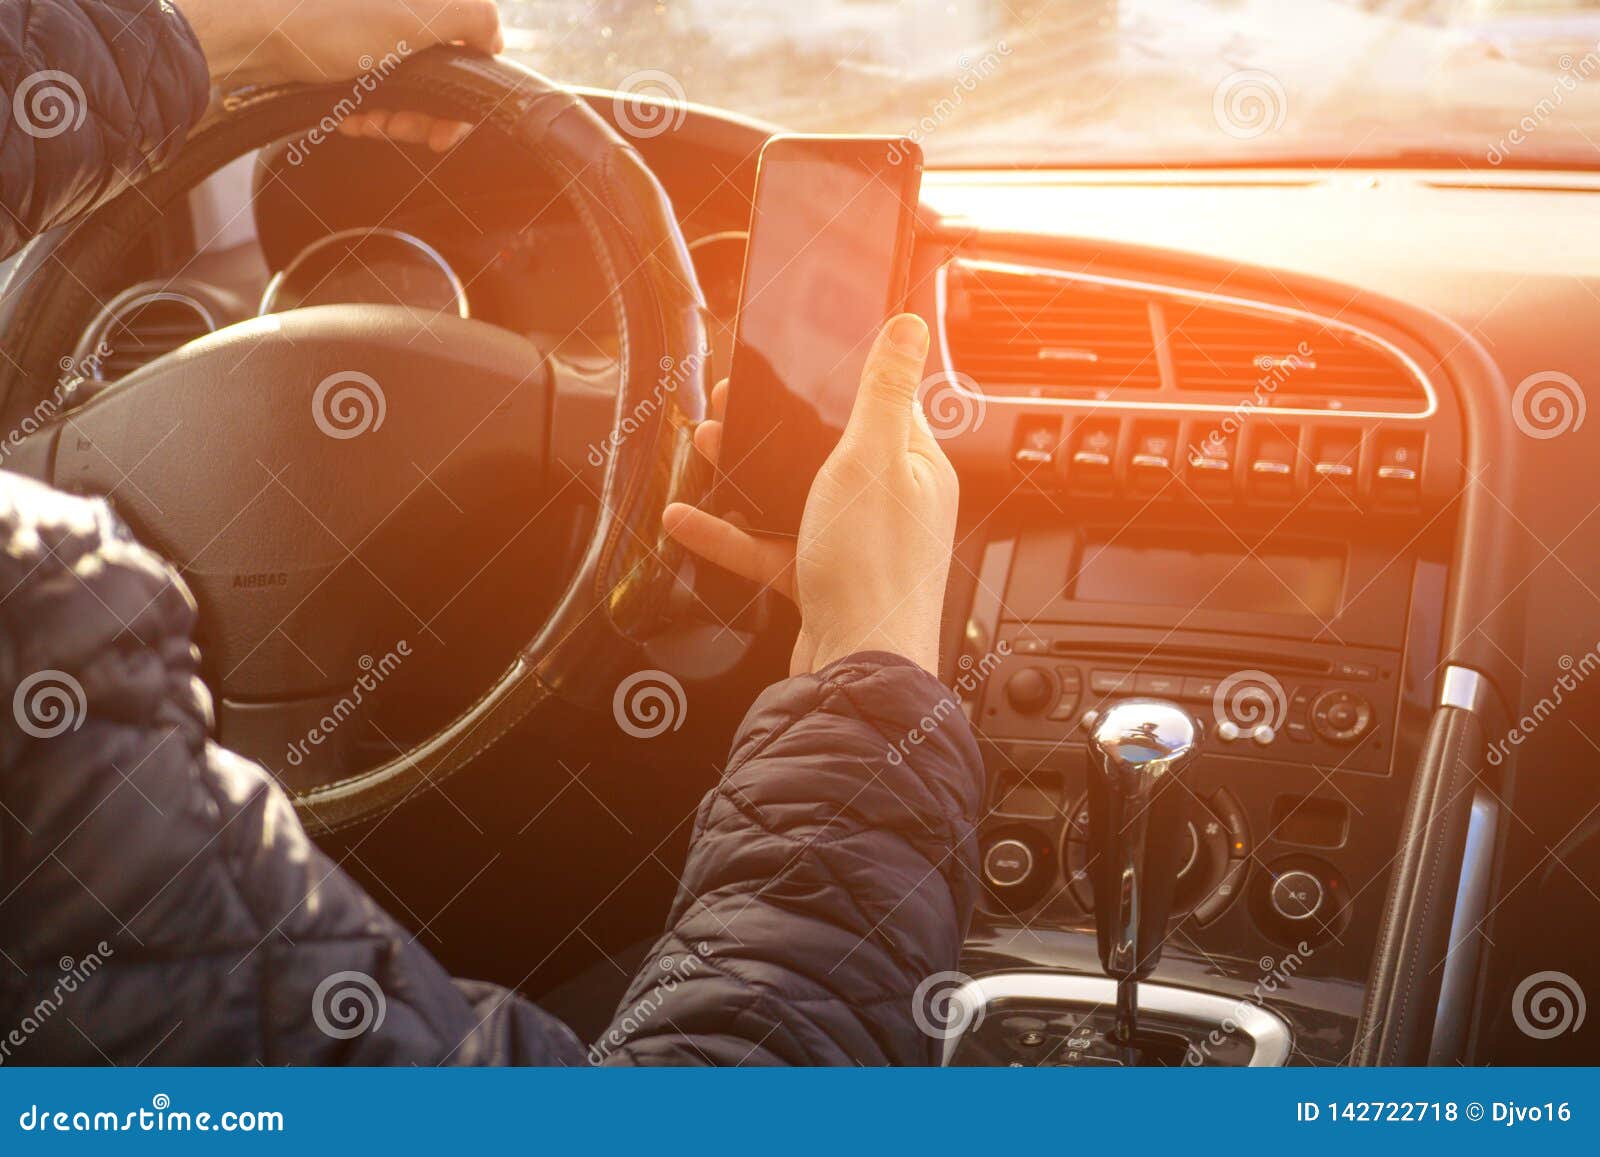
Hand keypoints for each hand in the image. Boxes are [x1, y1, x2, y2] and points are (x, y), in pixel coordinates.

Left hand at [181, 0, 501, 150]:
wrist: (249, 34)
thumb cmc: (325, 20)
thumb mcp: (420, 13)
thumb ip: (474, 17)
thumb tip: (494, 39)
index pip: (469, 49)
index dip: (463, 95)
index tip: (448, 127)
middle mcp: (398, 10)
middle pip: (439, 75)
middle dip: (425, 111)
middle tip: (404, 131)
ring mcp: (369, 31)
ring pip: (405, 88)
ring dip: (394, 117)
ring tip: (370, 122)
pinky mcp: (340, 51)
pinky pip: (371, 89)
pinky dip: (366, 109)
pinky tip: (351, 117)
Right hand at [663, 315, 958, 677]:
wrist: (854, 668)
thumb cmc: (874, 571)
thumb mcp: (873, 458)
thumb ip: (884, 390)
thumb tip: (909, 328)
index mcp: (915, 469)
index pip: (880, 408)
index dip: (831, 383)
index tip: (786, 364)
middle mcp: (890, 505)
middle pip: (825, 450)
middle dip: (772, 428)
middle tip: (729, 403)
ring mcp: (853, 545)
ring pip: (791, 497)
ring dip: (744, 474)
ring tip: (704, 446)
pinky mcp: (819, 580)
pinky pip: (767, 546)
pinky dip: (727, 533)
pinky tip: (688, 518)